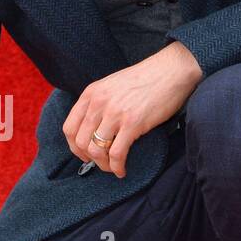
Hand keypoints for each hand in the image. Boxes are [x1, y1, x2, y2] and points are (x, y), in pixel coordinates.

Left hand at [62, 42, 202, 177]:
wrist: (171, 70)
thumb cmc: (145, 79)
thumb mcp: (111, 85)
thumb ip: (98, 103)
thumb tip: (92, 129)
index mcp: (91, 93)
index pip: (69, 128)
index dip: (74, 147)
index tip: (84, 155)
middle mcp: (99, 103)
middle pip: (81, 142)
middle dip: (89, 158)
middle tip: (101, 163)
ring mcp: (115, 113)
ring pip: (96, 150)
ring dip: (103, 165)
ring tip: (112, 168)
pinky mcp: (133, 123)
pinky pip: (116, 153)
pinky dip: (117, 167)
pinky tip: (122, 170)